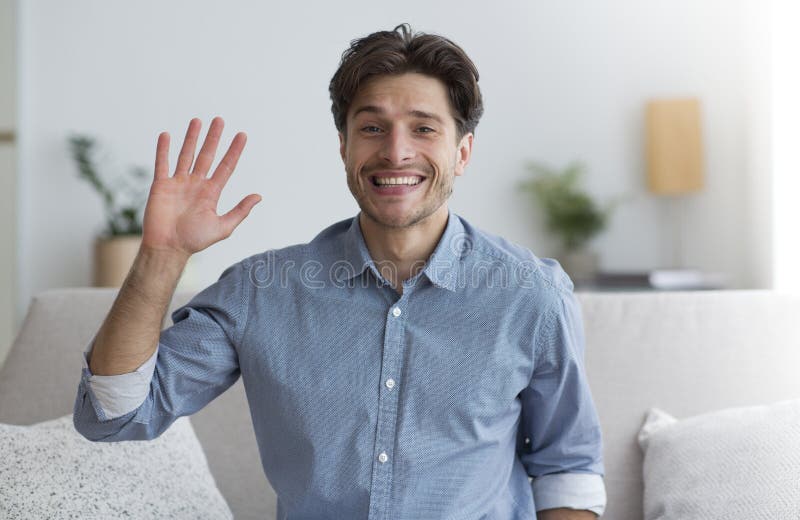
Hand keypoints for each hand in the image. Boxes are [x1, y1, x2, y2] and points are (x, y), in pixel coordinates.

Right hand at [141, 117, 260, 258]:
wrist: (168, 248)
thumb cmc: (194, 240)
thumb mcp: (223, 227)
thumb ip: (240, 211)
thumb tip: (259, 196)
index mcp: (211, 193)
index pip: (226, 167)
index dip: (234, 151)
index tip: (242, 135)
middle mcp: (195, 184)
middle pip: (207, 156)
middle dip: (213, 138)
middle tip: (220, 120)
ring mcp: (178, 183)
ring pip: (186, 155)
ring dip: (191, 138)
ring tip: (198, 121)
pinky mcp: (161, 186)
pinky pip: (162, 164)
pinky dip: (163, 150)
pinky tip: (167, 135)